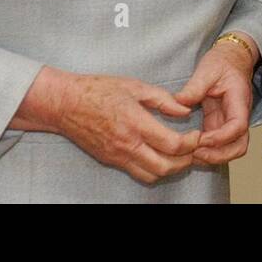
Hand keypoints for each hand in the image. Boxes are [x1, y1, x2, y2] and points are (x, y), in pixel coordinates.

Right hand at [13, 66, 201, 183]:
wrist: (65, 104)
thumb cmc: (99, 90)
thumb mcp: (135, 86)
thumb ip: (163, 99)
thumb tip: (186, 109)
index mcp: (135, 123)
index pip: (172, 144)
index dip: (191, 143)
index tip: (197, 134)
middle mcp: (127, 144)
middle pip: (165, 167)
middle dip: (186, 161)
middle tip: (194, 148)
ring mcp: (117, 156)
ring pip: (151, 175)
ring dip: (170, 168)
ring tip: (180, 154)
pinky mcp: (111, 160)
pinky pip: (137, 172)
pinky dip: (153, 169)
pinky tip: (160, 155)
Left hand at [173, 39, 254, 165]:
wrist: (231, 59)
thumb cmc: (223, 62)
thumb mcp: (207, 69)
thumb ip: (194, 87)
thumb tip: (178, 103)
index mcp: (239, 100)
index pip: (238, 126)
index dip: (221, 138)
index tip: (201, 139)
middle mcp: (238, 115)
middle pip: (239, 146)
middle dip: (219, 155)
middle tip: (195, 153)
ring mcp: (229, 122)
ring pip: (231, 149)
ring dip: (214, 157)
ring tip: (191, 155)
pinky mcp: (219, 125)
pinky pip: (218, 145)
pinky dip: (207, 152)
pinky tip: (190, 151)